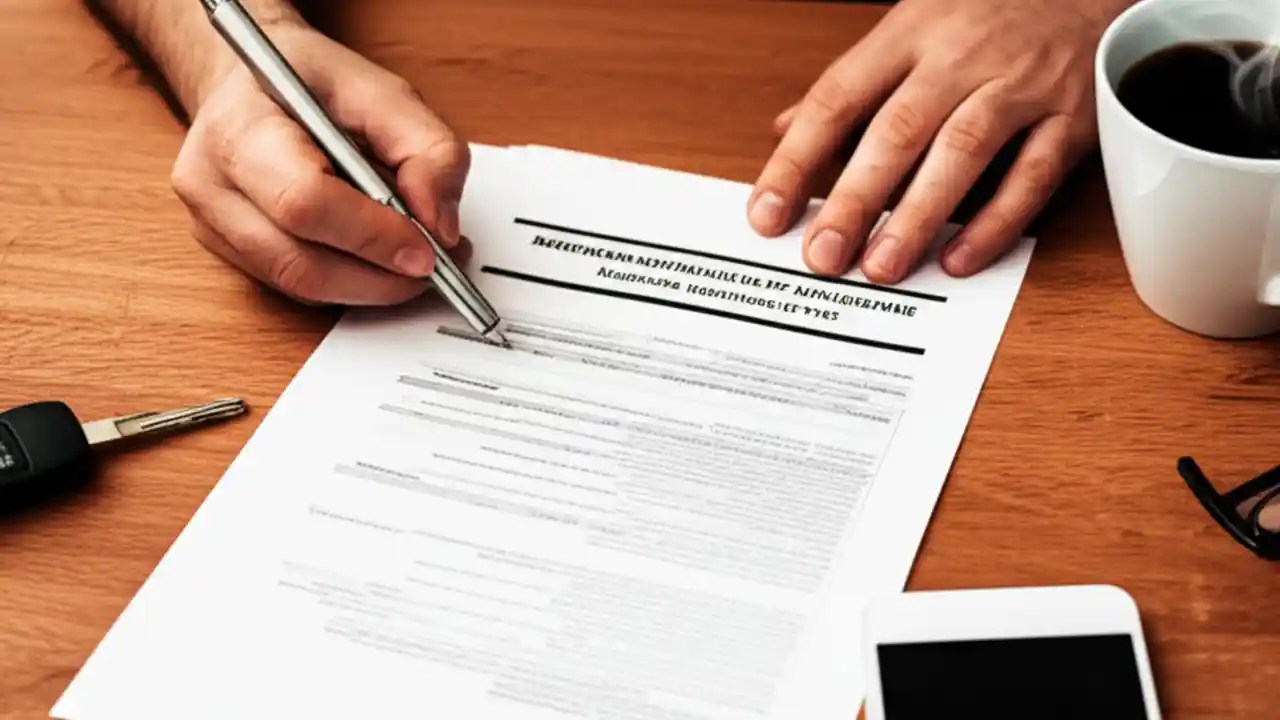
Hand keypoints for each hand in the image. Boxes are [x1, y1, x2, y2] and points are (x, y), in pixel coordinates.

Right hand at [171, 24, 468, 304]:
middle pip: (300, 262)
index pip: (303, 201)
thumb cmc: (310, 82)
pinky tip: (381, 258)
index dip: (372, 235)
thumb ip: (427, 149)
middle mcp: (211, 183)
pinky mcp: (231, 254)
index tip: (428, 250)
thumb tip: (440, 226)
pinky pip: (299, 289)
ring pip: (302, 286)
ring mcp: (212, 225)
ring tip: (419, 260)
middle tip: (438, 265)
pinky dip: (351, 284)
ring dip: (373, 287)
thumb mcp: (383, 89)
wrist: (252, 84)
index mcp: (239, 126)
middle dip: (381, 276)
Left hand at [748, 0, 1129, 282]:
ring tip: (882, 266)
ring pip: (962, 151)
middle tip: (822, 256)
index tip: (766, 214)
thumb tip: (785, 130)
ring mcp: (1019, 85)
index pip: (837, 99)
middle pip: (897, 130)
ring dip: (917, 215)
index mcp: (908, 33)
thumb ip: (851, 86)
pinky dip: (995, 222)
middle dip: (854, 199)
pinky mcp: (1072, 116)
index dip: (796, 160)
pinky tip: (958, 258)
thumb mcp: (910, 29)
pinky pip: (1033, 174)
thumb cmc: (988, 15)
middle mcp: (960, 56)